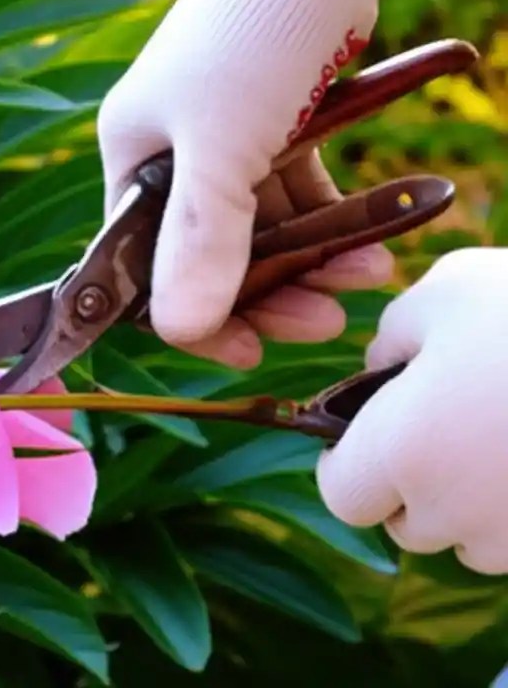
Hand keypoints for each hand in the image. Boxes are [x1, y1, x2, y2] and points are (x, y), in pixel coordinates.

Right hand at [97, 0, 386, 367]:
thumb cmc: (254, 36)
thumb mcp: (223, 146)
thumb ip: (201, 239)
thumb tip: (179, 331)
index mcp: (134, 158)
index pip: (145, 264)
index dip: (190, 313)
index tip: (246, 350)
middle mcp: (172, 154)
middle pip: (210, 253)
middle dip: (268, 295)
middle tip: (321, 322)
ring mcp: (226, 141)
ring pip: (262, 229)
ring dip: (312, 262)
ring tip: (362, 279)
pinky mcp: (278, 126)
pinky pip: (299, 194)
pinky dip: (333, 221)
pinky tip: (372, 244)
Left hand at [316, 248, 507, 574]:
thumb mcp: (445, 291)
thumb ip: (389, 339)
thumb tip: (380, 373)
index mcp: (401, 454)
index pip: (343, 497)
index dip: (353, 463)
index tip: (376, 428)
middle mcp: (455, 514)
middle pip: (408, 526)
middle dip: (416, 483)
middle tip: (452, 420)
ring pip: (474, 543)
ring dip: (477, 504)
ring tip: (506, 430)